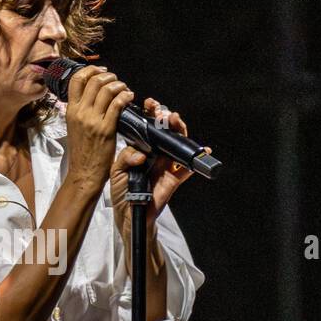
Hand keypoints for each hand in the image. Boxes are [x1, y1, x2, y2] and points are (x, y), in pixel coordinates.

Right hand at [64, 65, 135, 191]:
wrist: (83, 173)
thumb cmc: (82, 152)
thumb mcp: (74, 127)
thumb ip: (80, 111)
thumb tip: (91, 96)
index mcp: (70, 111)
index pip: (76, 80)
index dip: (90, 70)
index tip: (100, 71)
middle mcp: (80, 112)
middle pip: (94, 80)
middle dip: (108, 76)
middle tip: (116, 81)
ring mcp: (93, 120)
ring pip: (106, 89)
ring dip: (119, 85)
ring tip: (124, 89)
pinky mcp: (106, 129)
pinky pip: (117, 104)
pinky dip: (125, 96)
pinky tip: (129, 98)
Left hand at [109, 98, 203, 240]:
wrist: (128, 215)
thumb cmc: (121, 193)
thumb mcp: (117, 171)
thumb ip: (125, 157)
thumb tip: (141, 153)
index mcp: (140, 149)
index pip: (147, 128)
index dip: (150, 115)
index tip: (149, 104)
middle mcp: (154, 154)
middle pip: (165, 132)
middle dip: (166, 118)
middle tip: (163, 113)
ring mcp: (165, 165)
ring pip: (177, 144)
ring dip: (179, 131)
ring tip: (175, 121)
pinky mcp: (174, 178)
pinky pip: (187, 168)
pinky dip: (196, 160)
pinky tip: (203, 150)